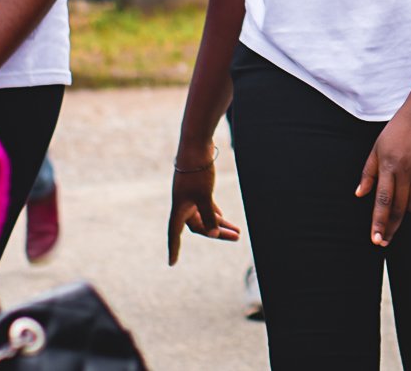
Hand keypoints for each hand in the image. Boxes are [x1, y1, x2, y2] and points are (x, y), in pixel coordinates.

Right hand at [167, 148, 239, 264]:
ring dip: (220, 223)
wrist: (196, 147)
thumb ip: (208, 214)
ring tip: (238, 232)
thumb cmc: (197, 172)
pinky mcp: (198, 189)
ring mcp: (190, 197)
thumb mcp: (204, 195)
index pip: (174, 234)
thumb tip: (212, 232)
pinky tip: (224, 218)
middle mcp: (183, 206)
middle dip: (217, 233)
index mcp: (179, 209)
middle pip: (199, 226)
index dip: (174, 249)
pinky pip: (206, 207)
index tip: (172, 263)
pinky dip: (215, 213)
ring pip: (205, 216)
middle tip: (236, 237)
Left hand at [357, 102, 410, 246]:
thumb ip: (368, 172)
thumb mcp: (377, 147)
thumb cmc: (399, 127)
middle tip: (384, 242)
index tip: (376, 239)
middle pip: (397, 208)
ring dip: (405, 218)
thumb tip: (359, 194)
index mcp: (388, 166)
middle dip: (389, 228)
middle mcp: (405, 172)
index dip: (378, 222)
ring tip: (396, 226)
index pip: (382, 201)